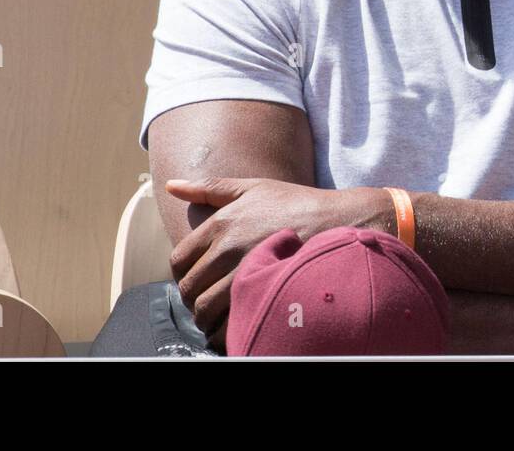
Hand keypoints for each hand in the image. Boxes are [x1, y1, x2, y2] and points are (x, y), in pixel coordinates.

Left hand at [165, 177, 392, 345]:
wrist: (341, 222)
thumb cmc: (297, 204)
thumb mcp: (254, 187)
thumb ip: (210, 187)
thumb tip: (172, 185)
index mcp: (221, 223)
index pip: (179, 261)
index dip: (184, 275)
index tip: (199, 280)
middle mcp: (228, 247)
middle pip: (189, 287)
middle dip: (194, 299)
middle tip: (209, 304)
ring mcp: (246, 271)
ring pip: (206, 309)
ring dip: (208, 318)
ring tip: (221, 318)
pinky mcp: (265, 291)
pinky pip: (230, 321)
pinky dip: (227, 329)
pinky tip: (238, 324)